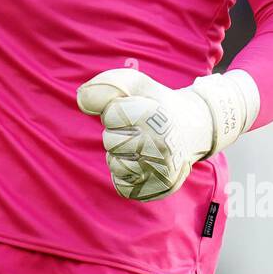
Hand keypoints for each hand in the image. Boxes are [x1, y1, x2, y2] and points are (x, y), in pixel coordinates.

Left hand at [77, 67, 257, 200]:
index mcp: (159, 118)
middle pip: (110, 140)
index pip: (111, 115)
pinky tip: (143, 161)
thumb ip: (106, 85)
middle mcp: (163, 147)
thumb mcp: (134, 84)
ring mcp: (161, 171)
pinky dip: (125, 172)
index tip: (135, 109)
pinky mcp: (156, 189)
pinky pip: (121, 183)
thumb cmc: (155, 103)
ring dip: (121, 153)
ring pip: (115, 163)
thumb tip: (82, 100)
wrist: (191, 129)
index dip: (117, 109)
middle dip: (118, 131)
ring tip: (143, 144)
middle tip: (141, 128)